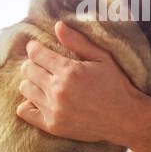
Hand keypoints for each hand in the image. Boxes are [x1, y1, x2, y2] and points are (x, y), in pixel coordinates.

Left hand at [16, 21, 145, 144]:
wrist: (125, 119)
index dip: (34, 48)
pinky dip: (28, 104)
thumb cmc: (116, 85)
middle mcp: (58, 90)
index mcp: (69, 71)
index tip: (35, 47)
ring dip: (32, 82)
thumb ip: (78, 42)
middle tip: (42, 65)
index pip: (36, 54)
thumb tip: (57, 25)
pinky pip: (25, 112)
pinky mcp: (53, 126)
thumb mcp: (102, 58)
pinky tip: (39, 100)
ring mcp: (54, 110)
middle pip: (28, 70)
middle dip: (33, 64)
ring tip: (43, 82)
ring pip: (25, 89)